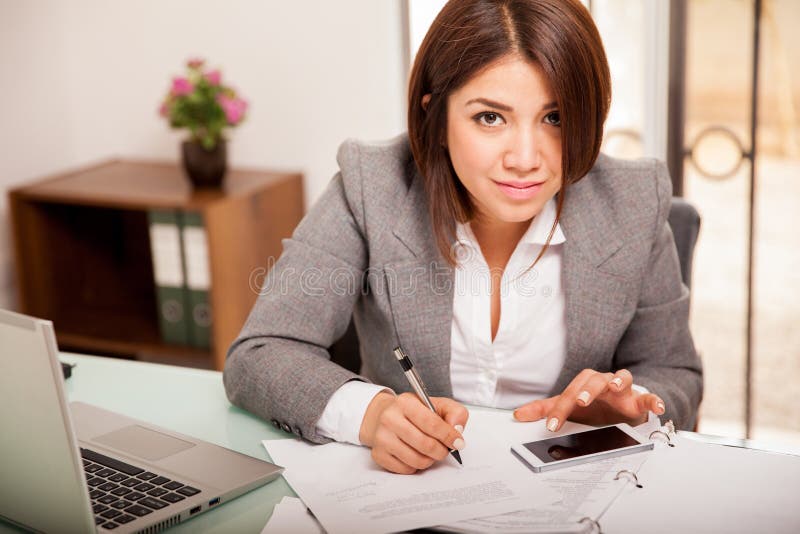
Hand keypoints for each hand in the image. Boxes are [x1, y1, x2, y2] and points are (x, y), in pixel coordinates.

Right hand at [359, 391, 467, 473]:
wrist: (384, 416)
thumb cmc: (414, 412)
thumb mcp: (436, 404)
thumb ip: (454, 413)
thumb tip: (457, 430)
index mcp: (405, 402)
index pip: (431, 423)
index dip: (449, 436)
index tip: (458, 443)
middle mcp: (390, 419)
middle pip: (425, 444)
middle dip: (441, 451)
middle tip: (444, 449)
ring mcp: (382, 438)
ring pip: (417, 460)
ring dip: (429, 459)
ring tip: (429, 451)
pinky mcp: (378, 455)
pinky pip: (406, 469)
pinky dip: (416, 465)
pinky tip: (414, 454)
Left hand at [513, 369, 664, 431]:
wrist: (621, 410)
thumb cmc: (595, 406)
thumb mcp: (569, 407)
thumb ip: (546, 409)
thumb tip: (518, 415)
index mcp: (584, 384)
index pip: (570, 393)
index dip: (560, 409)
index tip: (552, 425)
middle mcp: (603, 382)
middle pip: (593, 380)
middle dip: (586, 391)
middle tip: (579, 402)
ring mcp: (623, 390)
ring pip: (622, 378)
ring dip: (619, 381)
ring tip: (617, 387)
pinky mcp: (640, 400)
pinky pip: (649, 396)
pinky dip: (654, 399)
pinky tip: (657, 406)